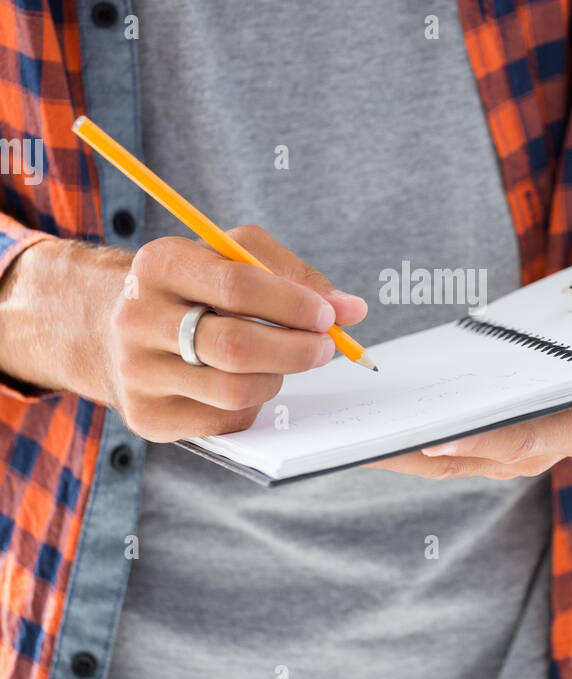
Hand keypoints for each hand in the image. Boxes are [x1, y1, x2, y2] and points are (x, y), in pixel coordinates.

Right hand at [0, 227, 365, 441]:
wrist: (112, 328)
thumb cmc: (193, 286)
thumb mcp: (231, 258)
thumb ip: (293, 275)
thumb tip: (351, 310)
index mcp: (158, 265)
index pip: (237, 286)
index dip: (293, 304)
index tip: (327, 315)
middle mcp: (136, 318)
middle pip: (236, 346)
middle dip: (296, 349)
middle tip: (325, 347)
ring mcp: (137, 373)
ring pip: (235, 389)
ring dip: (276, 377)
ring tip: (281, 361)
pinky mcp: (147, 417)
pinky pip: (224, 420)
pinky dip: (253, 405)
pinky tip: (248, 383)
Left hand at [367, 345, 571, 480]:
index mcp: (568, 433)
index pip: (519, 446)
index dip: (477, 446)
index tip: (435, 443)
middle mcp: (532, 449)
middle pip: (465, 457)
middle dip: (415, 452)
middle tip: (364, 441)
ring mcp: (506, 449)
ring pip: (444, 456)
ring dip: (399, 450)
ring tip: (350, 435)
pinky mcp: (486, 440)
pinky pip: (440, 444)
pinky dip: (405, 438)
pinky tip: (369, 420)